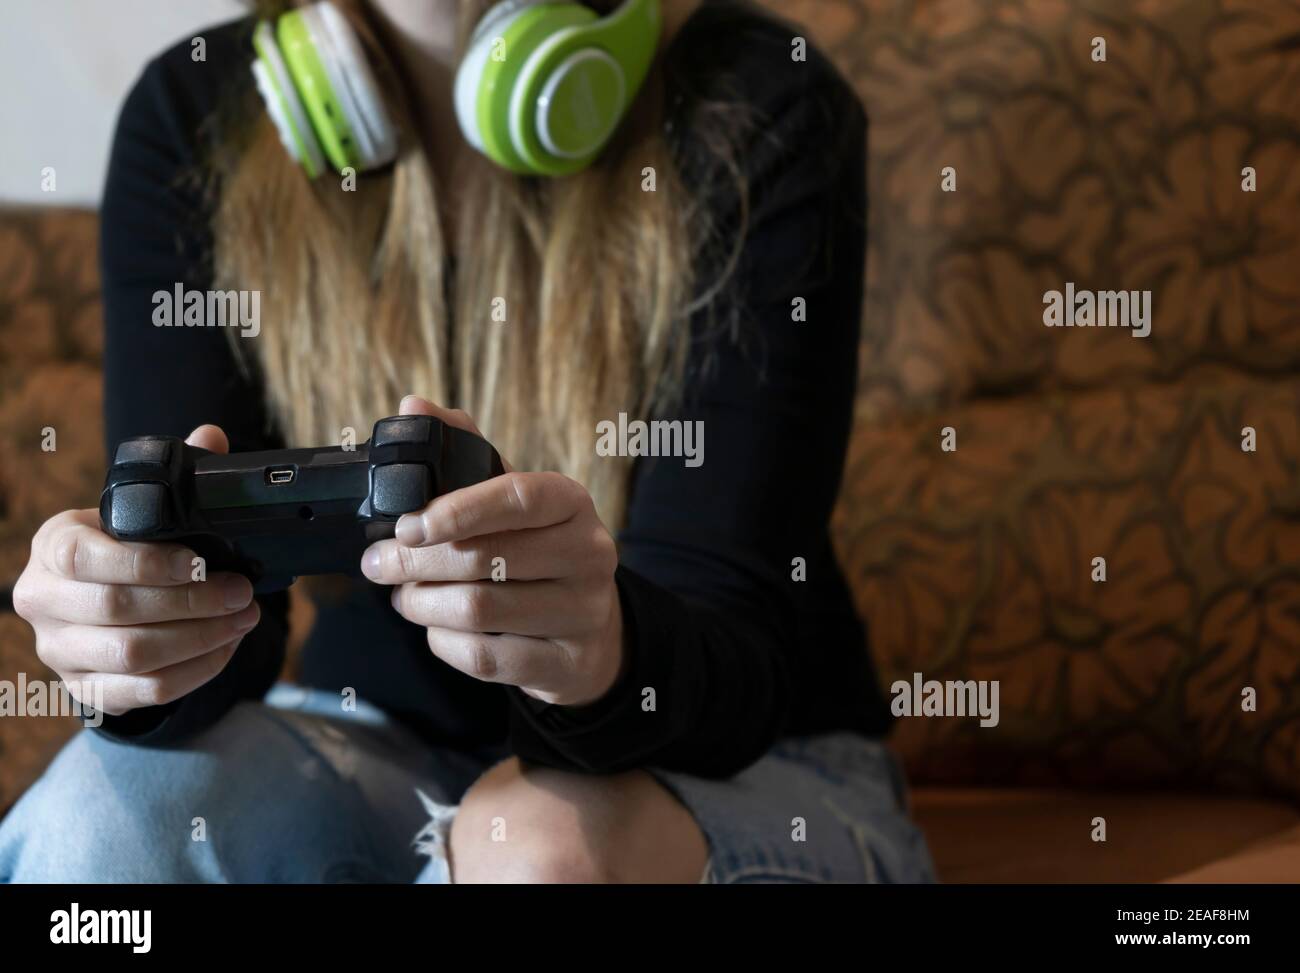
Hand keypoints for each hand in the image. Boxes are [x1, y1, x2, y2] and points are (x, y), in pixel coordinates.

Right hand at [11, 425, 259, 716]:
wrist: (96, 605)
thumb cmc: (124, 549)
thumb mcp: (139, 512)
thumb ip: (176, 475)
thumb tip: (211, 436)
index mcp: (55, 547)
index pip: (91, 558)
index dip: (153, 564)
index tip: (207, 562)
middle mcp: (43, 601)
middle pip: (118, 611)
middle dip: (193, 603)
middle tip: (243, 593)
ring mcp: (60, 651)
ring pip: (133, 656)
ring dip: (201, 639)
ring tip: (245, 618)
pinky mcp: (86, 690)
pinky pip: (144, 691)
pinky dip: (195, 672)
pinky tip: (226, 647)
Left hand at [361, 396, 624, 706]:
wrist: (590, 629)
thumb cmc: (538, 552)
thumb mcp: (512, 500)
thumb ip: (463, 451)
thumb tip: (411, 407)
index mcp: (572, 504)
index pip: (517, 496)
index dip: (457, 509)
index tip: (405, 524)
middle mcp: (588, 554)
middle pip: (485, 559)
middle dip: (415, 563)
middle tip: (378, 564)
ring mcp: (583, 612)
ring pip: (479, 611)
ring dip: (422, 604)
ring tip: (402, 595)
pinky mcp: (567, 663)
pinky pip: (486, 657)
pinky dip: (444, 642)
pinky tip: (435, 628)